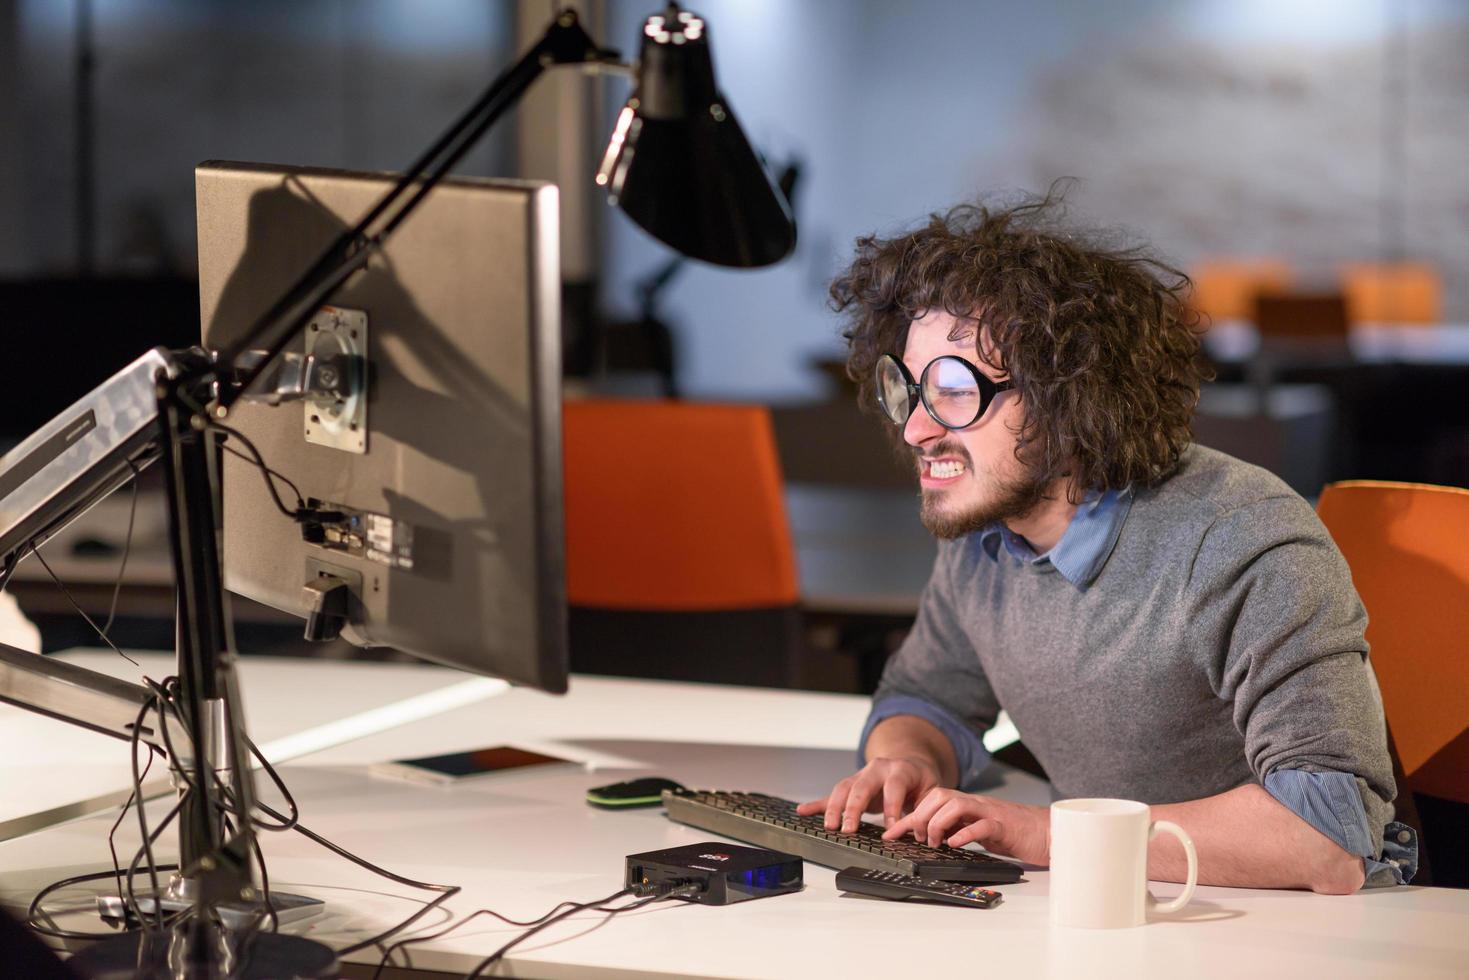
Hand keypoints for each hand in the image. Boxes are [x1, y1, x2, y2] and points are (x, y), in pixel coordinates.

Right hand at [796, 756, 942, 833]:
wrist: (911, 764)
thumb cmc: (920, 782)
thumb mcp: (931, 792)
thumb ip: (926, 809)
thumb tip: (923, 832)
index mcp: (900, 770)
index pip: (893, 787)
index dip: (892, 808)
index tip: (890, 829)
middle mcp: (878, 769)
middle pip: (862, 785)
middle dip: (853, 808)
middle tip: (848, 828)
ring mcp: (861, 775)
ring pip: (843, 788)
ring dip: (834, 808)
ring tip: (830, 825)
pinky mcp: (851, 785)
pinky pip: (831, 793)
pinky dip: (817, 803)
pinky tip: (803, 810)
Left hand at [881, 788, 1050, 865]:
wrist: (1047, 832)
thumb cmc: (1013, 832)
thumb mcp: (978, 831)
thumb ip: (958, 829)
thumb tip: (931, 839)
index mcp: (967, 805)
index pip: (930, 803)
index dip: (906, 818)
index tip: (889, 834)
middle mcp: (975, 804)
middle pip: (938, 796)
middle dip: (920, 816)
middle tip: (917, 838)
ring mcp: (990, 812)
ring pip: (956, 804)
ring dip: (938, 823)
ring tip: (934, 842)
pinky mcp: (1005, 826)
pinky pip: (982, 824)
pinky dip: (966, 833)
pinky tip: (955, 843)